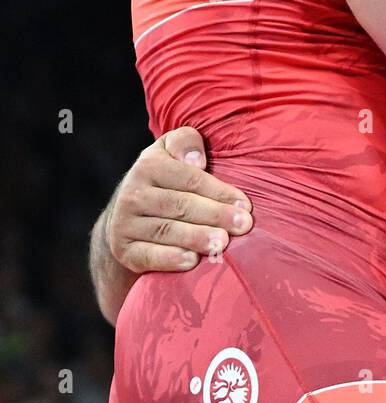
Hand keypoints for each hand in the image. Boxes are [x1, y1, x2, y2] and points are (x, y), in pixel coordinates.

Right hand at [107, 128, 253, 273]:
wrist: (126, 214)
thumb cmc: (164, 179)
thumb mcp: (170, 151)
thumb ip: (185, 142)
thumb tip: (197, 160)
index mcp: (148, 166)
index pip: (189, 179)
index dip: (219, 192)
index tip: (245, 205)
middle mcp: (133, 194)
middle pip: (181, 205)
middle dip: (215, 215)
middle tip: (243, 226)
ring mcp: (125, 224)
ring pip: (166, 231)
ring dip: (197, 238)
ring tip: (222, 243)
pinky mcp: (124, 250)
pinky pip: (147, 255)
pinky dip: (169, 259)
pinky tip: (191, 261)